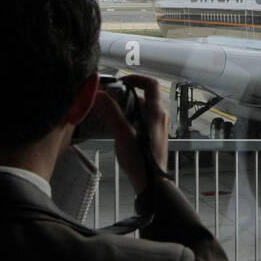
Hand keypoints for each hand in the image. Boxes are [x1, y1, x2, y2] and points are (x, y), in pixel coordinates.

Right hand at [92, 75, 169, 193]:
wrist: (151, 182)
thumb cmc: (140, 159)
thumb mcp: (122, 134)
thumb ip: (111, 113)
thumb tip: (100, 94)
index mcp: (156, 112)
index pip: (151, 84)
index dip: (136, 78)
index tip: (120, 81)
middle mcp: (161, 116)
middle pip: (144, 96)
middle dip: (125, 96)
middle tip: (109, 100)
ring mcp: (159, 126)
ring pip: (142, 109)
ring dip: (126, 107)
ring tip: (110, 114)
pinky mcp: (155, 135)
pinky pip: (143, 119)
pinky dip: (130, 117)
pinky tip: (117, 127)